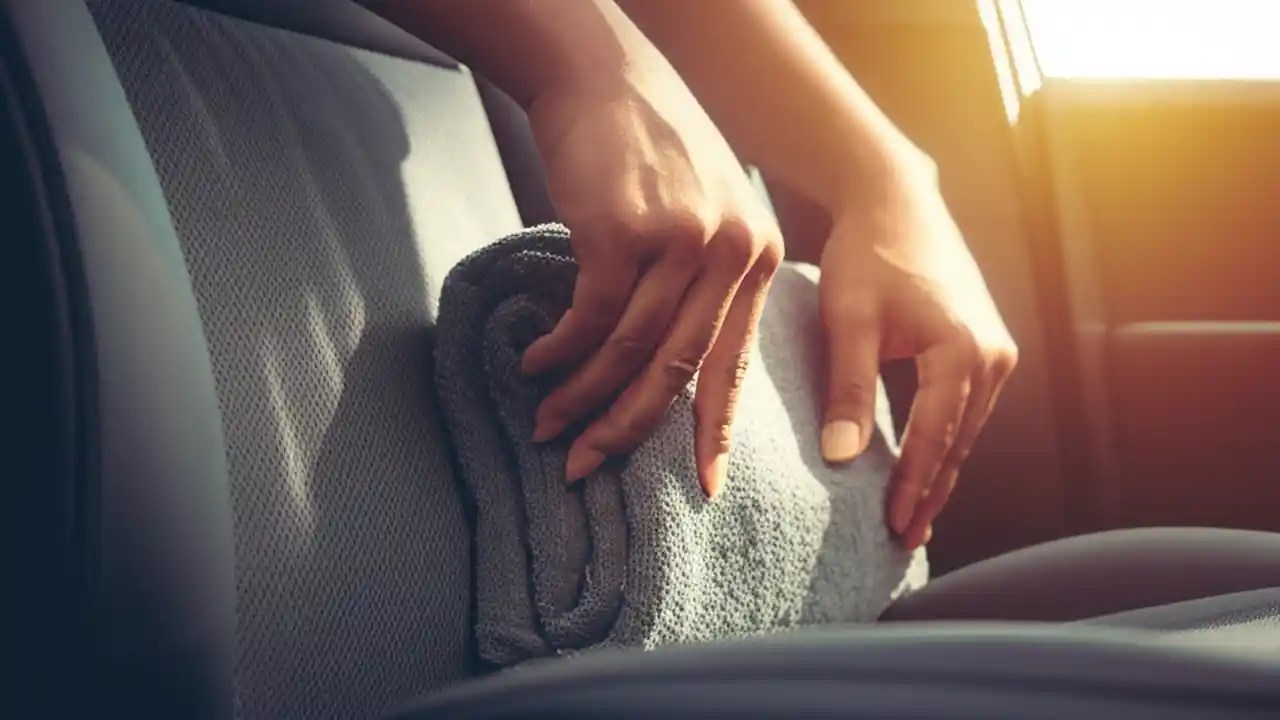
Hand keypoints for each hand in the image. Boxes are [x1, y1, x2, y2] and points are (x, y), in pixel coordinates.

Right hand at [520, 62, 782, 496]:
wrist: (604, 75)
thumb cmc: (648, 154)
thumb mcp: (702, 213)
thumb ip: (701, 283)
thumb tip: (666, 364)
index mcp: (758, 258)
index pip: (734, 363)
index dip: (713, 430)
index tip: (703, 485)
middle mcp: (733, 254)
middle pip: (678, 370)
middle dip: (626, 429)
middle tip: (584, 466)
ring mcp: (682, 243)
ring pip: (629, 351)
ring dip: (580, 396)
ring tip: (546, 424)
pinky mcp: (625, 233)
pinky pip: (590, 318)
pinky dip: (560, 350)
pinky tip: (536, 363)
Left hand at [818, 158, 1017, 549]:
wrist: (895, 199)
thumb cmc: (866, 253)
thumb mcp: (847, 319)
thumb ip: (847, 387)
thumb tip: (840, 458)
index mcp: (962, 350)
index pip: (935, 439)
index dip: (911, 487)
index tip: (889, 528)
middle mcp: (992, 354)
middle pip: (959, 443)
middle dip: (931, 493)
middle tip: (901, 541)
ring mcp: (995, 350)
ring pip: (967, 430)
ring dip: (942, 473)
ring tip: (912, 518)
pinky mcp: (985, 345)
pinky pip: (968, 410)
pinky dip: (948, 442)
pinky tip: (927, 467)